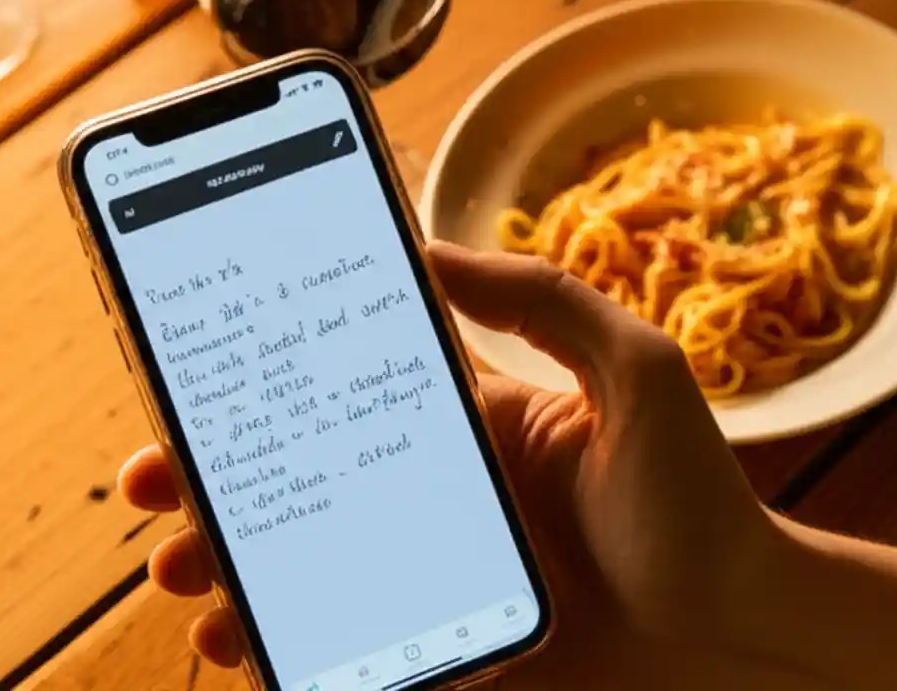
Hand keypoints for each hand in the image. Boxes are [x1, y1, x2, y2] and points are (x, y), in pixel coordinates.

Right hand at [120, 243, 799, 688]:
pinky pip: (347, 648)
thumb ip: (545, 302)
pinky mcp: (443, 649)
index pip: (346, 398)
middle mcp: (440, 500)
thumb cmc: (698, 503)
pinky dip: (287, 648)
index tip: (196, 385)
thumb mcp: (635, 371)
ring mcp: (436, 580)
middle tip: (157, 487)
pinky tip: (247, 646)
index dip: (267, 393)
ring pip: (305, 571)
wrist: (739, 632)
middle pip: (305, 486)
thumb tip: (434, 247)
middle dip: (218, 485)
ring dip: (231, 570)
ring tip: (187, 573)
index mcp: (470, 428)